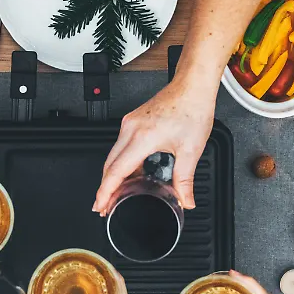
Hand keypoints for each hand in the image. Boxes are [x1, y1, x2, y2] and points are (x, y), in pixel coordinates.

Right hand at [93, 78, 215, 212]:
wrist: (193, 87)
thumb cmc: (192, 110)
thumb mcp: (190, 150)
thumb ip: (185, 180)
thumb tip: (185, 200)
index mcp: (142, 137)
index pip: (116, 171)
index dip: (106, 191)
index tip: (101, 205)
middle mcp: (131, 129)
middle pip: (109, 165)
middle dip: (105, 188)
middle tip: (105, 206)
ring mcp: (130, 124)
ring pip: (113, 155)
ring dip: (113, 175)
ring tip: (116, 194)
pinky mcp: (133, 121)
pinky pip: (120, 146)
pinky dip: (121, 162)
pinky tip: (130, 173)